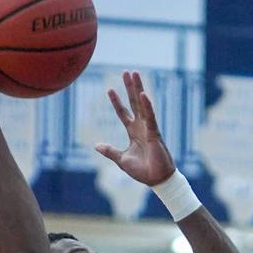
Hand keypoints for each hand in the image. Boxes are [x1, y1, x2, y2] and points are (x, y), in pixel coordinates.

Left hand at [95, 71, 175, 185]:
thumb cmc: (143, 171)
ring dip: (138, 89)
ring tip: (134, 74)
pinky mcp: (155, 134)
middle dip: (130, 87)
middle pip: (134, 103)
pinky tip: (143, 94)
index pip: (123, 113)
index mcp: (133, 133)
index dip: (116, 102)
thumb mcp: (122, 160)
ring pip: (143, 104)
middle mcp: (141, 127)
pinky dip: (147, 106)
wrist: (156, 180)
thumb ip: (110, 151)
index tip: (109, 89)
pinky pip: (150, 117)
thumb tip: (96, 146)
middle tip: (127, 72)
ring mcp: (149, 129)